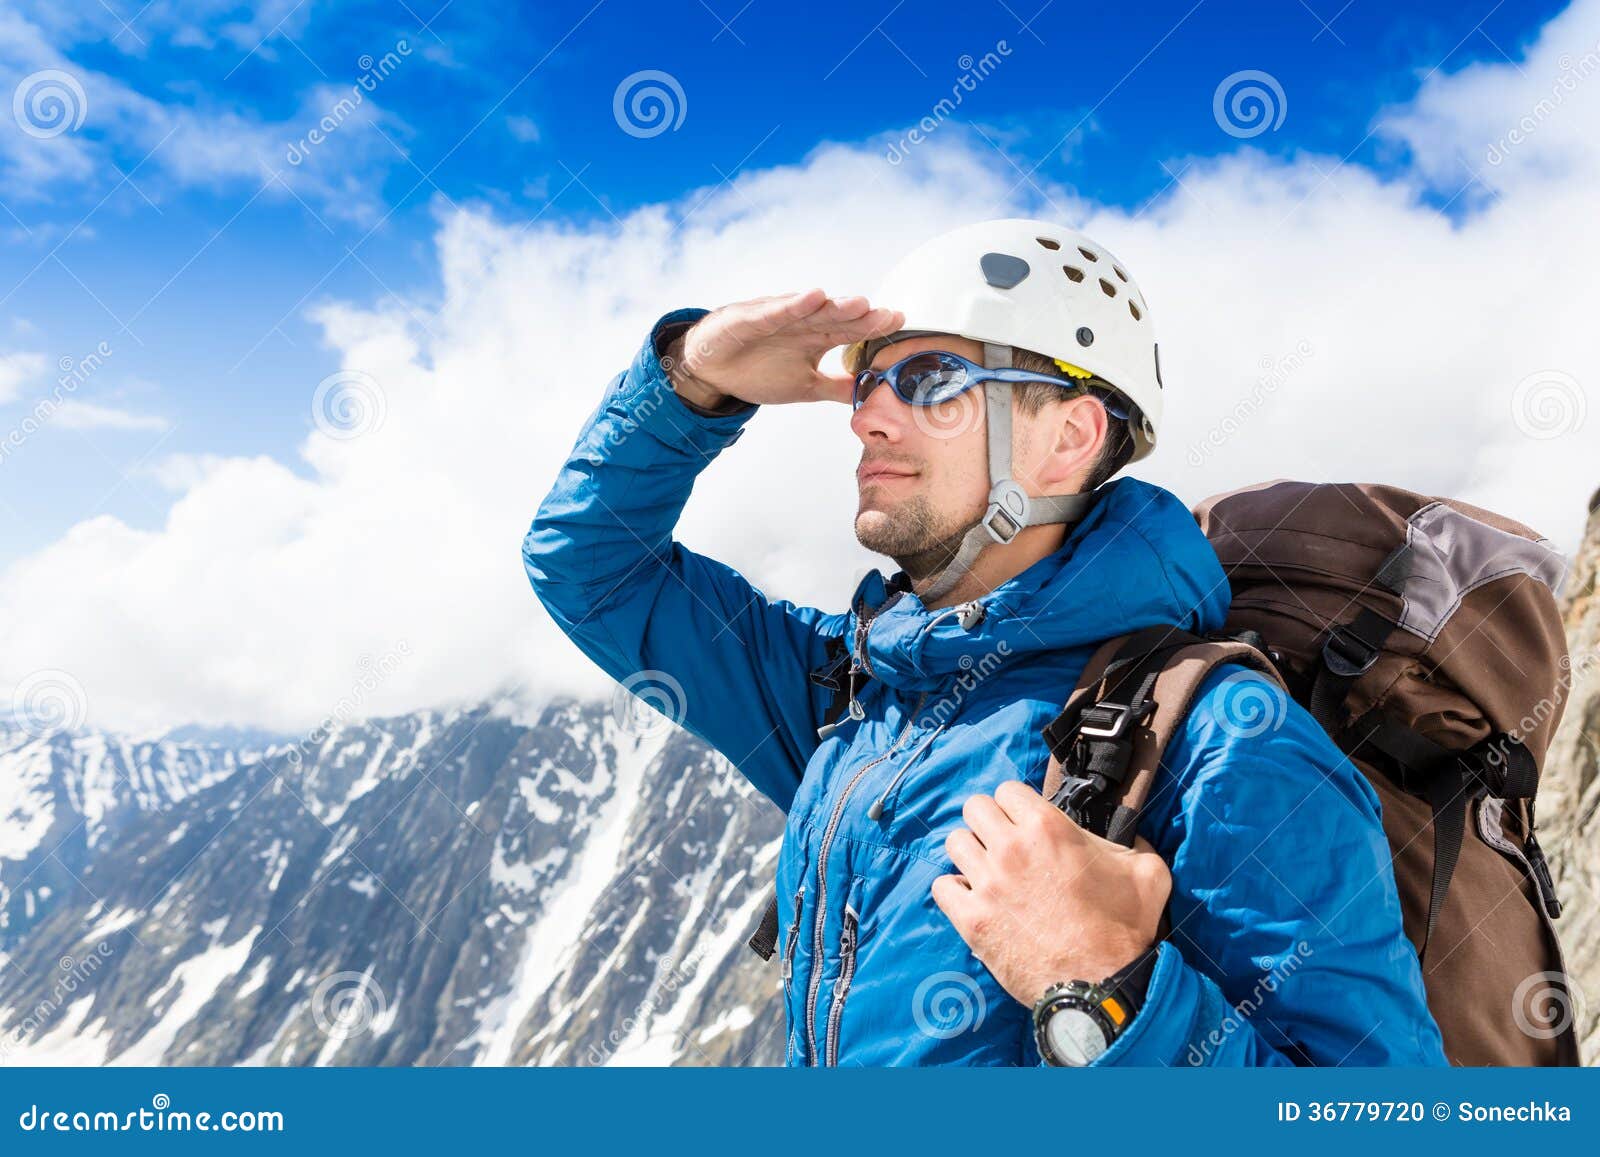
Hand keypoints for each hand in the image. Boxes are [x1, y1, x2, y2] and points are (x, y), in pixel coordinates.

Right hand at [665, 290, 902, 408]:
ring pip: (809, 310)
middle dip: (861, 316)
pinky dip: (792, 305)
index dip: (874, 327)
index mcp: (816, 338)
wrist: (711, 369)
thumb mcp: (804, 387)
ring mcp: (777, 318)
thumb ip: (836, 387)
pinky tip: (813, 297)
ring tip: (860, 303)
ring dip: (834, 306)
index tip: (901, 322)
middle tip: (888, 314)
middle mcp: (801, 323)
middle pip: (836, 318)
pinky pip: (774, 311)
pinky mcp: (750, 318)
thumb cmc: (758, 371)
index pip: (851, 331)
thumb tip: (870, 394)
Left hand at [931, 780, 1170, 1008]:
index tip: (1024, 823)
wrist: (1102, 986)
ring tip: (987, 870)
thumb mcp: (1148, 874)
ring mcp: (988, 883)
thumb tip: (1130, 838)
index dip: (1016, 805)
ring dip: (970, 853)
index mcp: (1048, 828)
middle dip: (988, 821)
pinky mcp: (972, 918)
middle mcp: (1011, 848)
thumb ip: (1133, 844)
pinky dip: (954, 891)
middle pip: (974, 808)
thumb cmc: (1125, 931)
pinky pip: (942, 887)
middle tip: (1003, 843)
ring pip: (955, 843)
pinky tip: (974, 899)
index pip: (1008, 790)